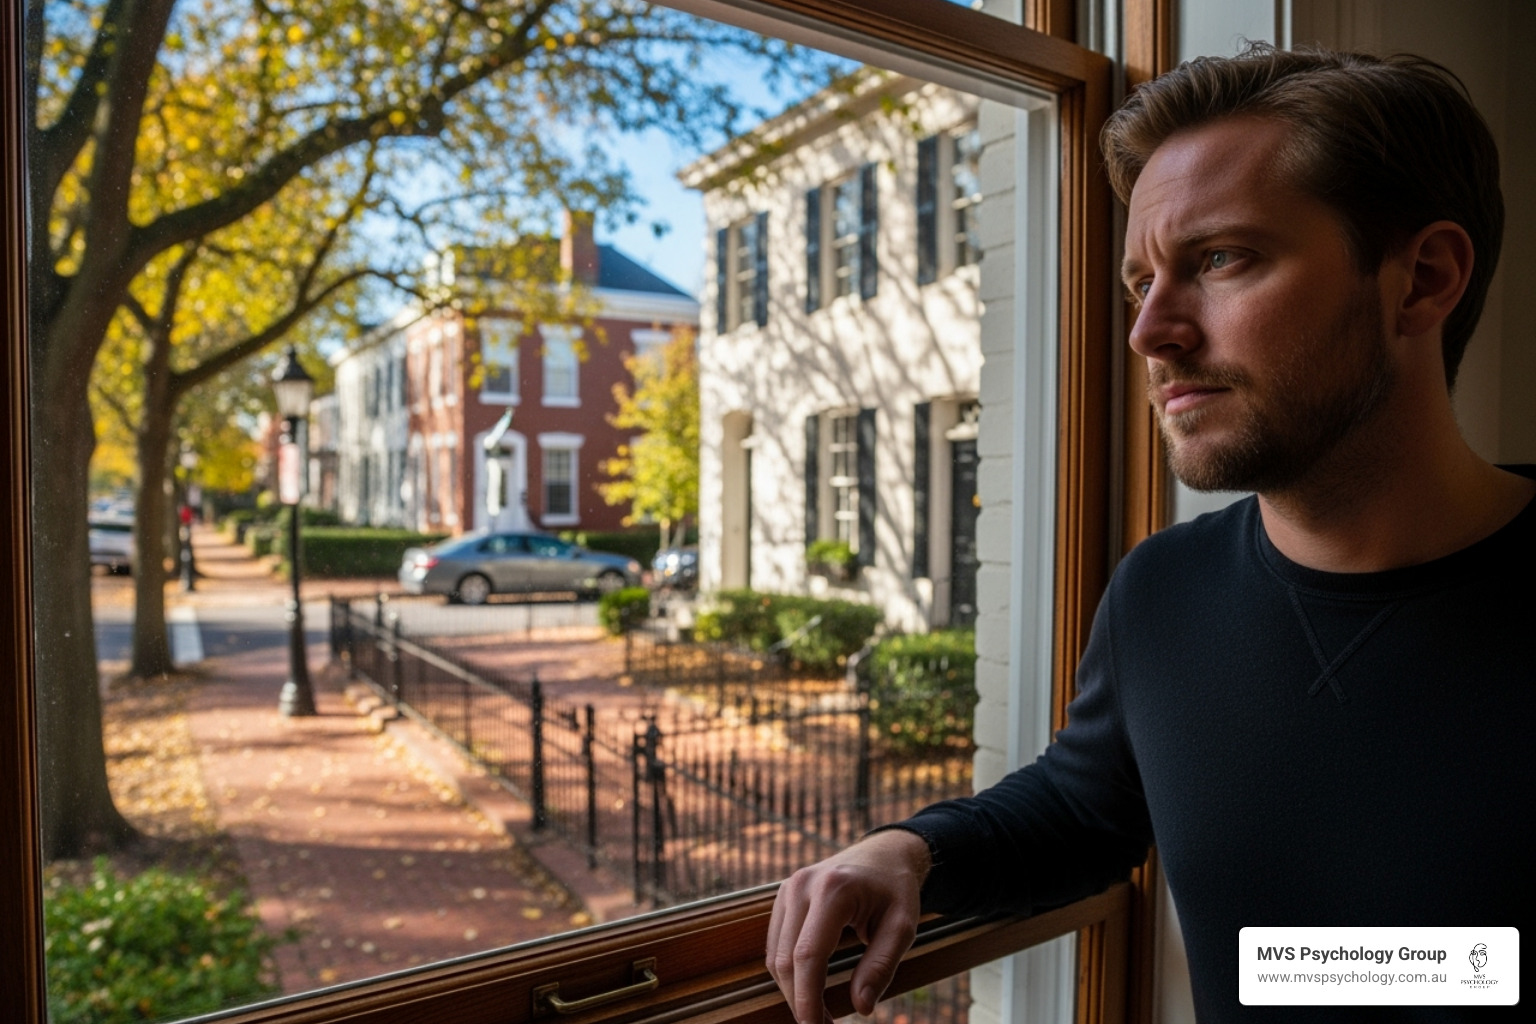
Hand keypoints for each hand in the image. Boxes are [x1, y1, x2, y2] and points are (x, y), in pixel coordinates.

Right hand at [766, 829, 930, 1023]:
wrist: (883, 854)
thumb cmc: (896, 889)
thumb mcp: (903, 926)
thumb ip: (881, 966)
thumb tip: (861, 1007)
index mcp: (834, 890)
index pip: (809, 955)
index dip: (808, 998)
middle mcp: (802, 886)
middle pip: (786, 959)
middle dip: (799, 1000)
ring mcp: (788, 888)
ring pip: (775, 954)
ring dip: (792, 989)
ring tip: (818, 1013)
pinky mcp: (783, 895)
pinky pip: (776, 943)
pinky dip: (788, 971)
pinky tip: (808, 987)